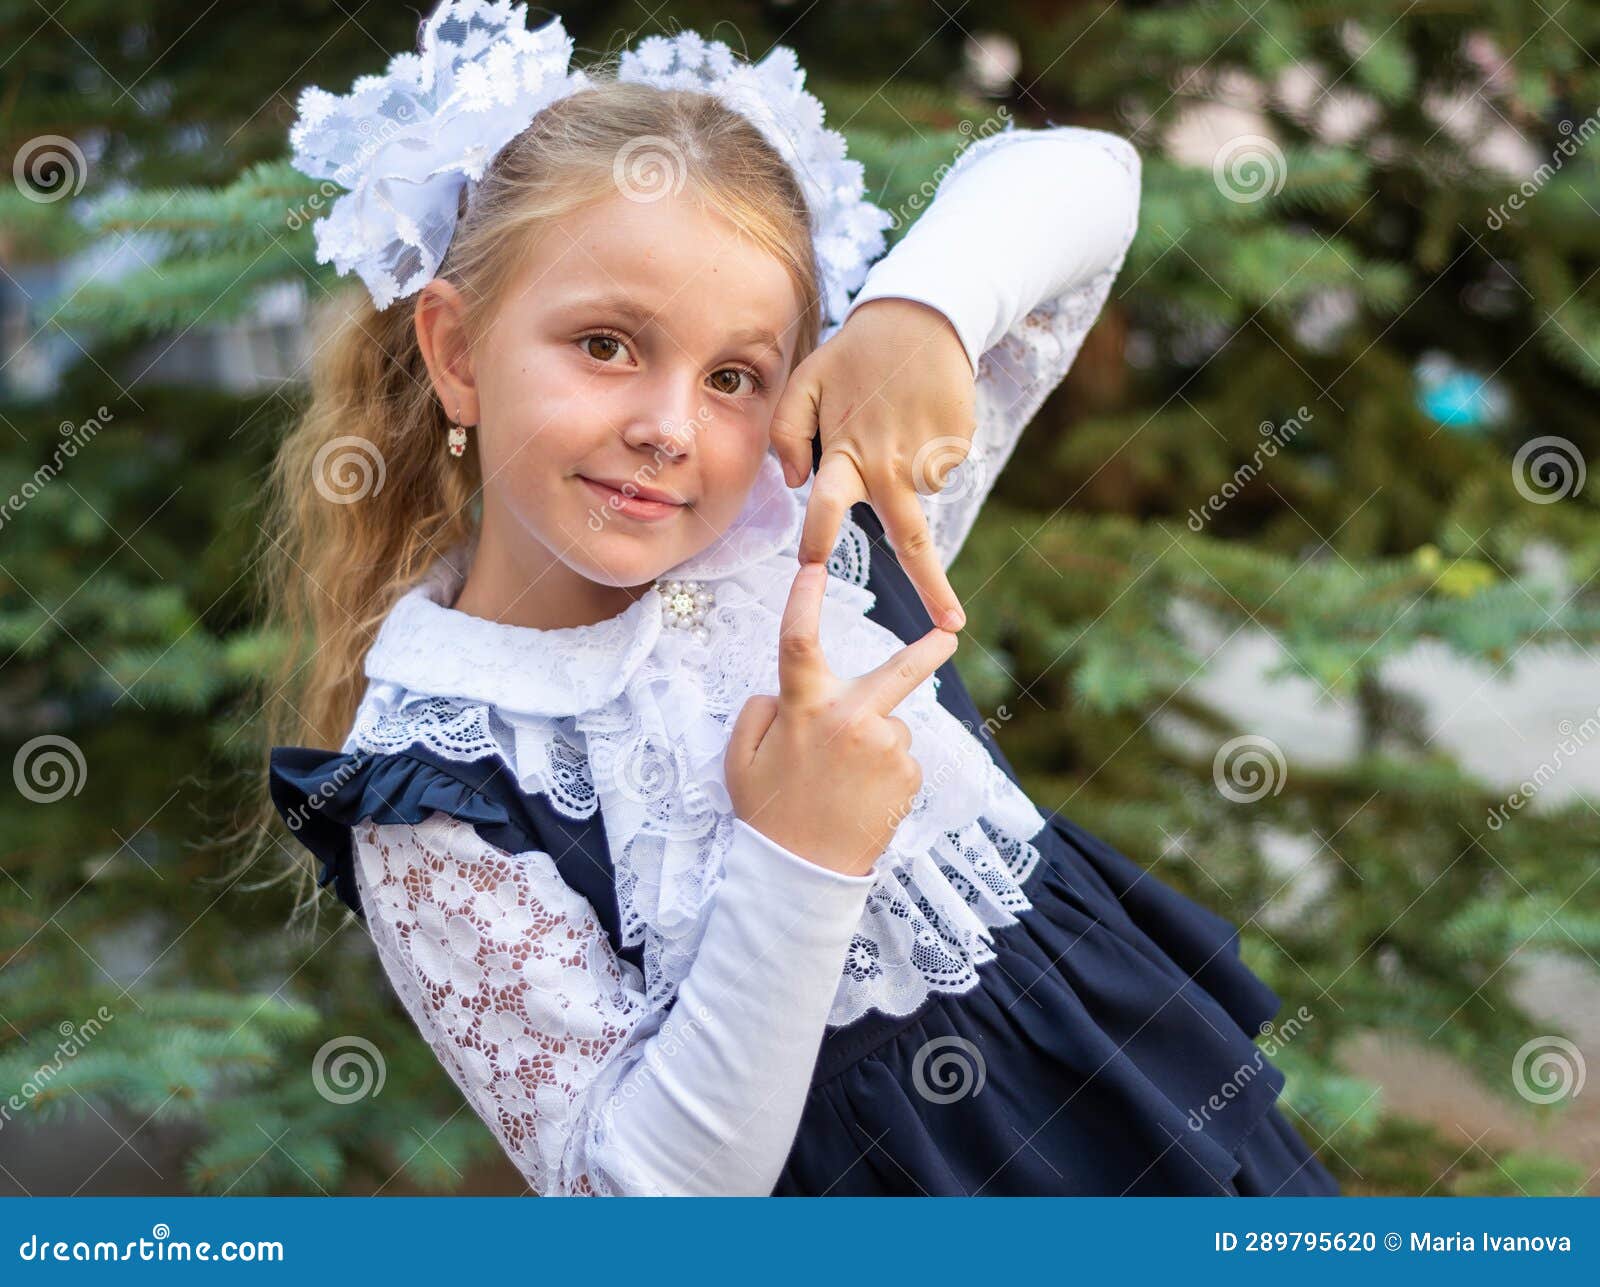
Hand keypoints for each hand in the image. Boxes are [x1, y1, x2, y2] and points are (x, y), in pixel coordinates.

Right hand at [724, 561, 957, 877]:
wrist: (803, 874)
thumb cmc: (768, 813)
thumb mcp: (741, 758)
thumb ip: (761, 713)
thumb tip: (784, 694)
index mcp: (805, 707)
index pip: (799, 639)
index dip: (804, 598)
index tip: (812, 565)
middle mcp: (852, 718)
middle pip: (898, 671)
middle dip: (928, 649)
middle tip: (951, 633)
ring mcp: (886, 747)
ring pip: (888, 727)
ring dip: (872, 743)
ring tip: (843, 784)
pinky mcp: (908, 775)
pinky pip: (898, 759)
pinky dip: (883, 773)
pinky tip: (859, 799)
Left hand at [768, 297, 975, 631]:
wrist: (921, 318)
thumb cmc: (854, 355)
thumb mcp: (805, 383)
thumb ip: (786, 435)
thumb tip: (799, 483)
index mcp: (847, 454)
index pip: (828, 509)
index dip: (818, 540)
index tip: (812, 573)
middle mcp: (890, 465)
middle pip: (911, 540)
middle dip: (932, 588)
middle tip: (951, 627)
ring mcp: (929, 458)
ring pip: (918, 494)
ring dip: (906, 471)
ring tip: (895, 419)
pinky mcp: (956, 446)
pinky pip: (938, 468)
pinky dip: (927, 450)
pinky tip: (918, 414)